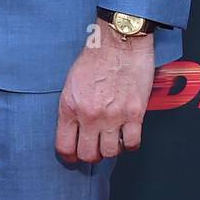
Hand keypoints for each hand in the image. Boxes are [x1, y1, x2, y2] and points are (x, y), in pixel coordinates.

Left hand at [56, 19, 154, 161]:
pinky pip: (132, 144)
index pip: (64, 145)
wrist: (119, 43)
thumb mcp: (71, 82)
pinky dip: (129, 144)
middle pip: (88, 154)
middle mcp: (90, 114)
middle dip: (90, 155)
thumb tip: (75, 128)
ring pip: (110, 153)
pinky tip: (126, 136)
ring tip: (110, 140)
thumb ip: (72, 106)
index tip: (72, 157)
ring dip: (110, 150)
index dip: (68, 156)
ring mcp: (113, 116)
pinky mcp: (134, 114)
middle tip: (94, 149)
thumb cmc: (94, 57)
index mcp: (69, 105)